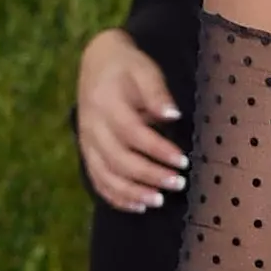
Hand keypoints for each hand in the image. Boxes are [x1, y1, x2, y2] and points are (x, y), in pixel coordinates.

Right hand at [77, 24, 185, 210]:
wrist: (97, 63)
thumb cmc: (127, 68)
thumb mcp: (144, 69)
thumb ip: (157, 91)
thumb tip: (173, 115)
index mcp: (106, 103)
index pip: (133, 133)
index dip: (158, 150)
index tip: (183, 160)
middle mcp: (92, 126)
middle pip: (119, 159)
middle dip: (150, 175)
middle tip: (178, 182)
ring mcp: (87, 142)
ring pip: (107, 175)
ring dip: (133, 192)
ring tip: (159, 201)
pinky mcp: (87, 153)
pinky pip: (98, 181)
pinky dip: (117, 198)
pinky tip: (138, 206)